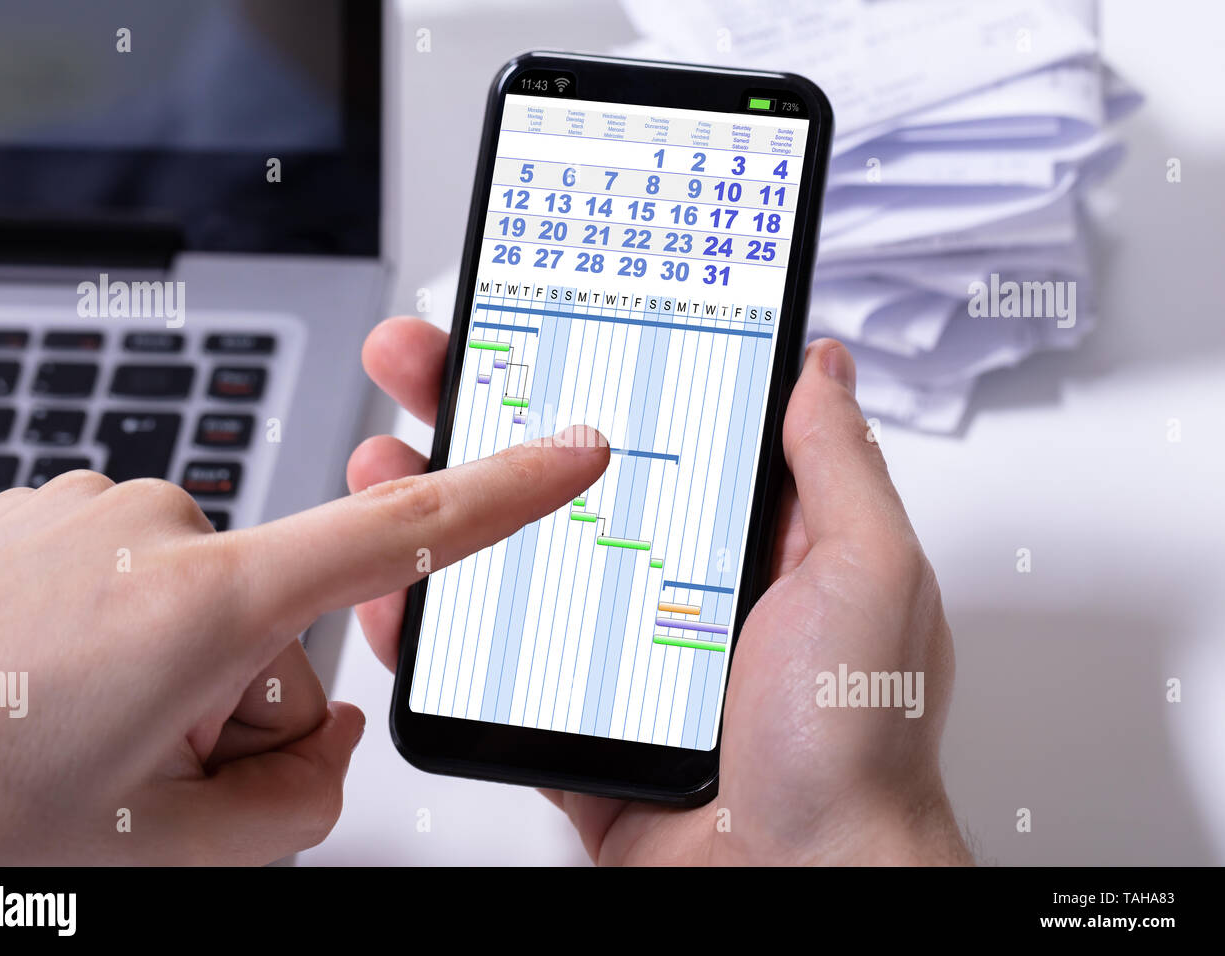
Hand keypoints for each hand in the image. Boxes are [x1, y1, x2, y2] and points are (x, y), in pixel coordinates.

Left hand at [0, 425, 607, 863]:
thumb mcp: (169, 850)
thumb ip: (301, 800)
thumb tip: (327, 737)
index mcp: (205, 603)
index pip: (398, 536)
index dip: (503, 493)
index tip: (570, 451)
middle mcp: (156, 526)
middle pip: (286, 620)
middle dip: (242, 699)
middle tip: (144, 763)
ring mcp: (93, 507)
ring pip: (206, 599)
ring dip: (174, 669)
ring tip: (75, 727)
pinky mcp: (49, 504)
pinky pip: (137, 568)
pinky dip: (118, 629)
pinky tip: (46, 678)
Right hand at [354, 317, 970, 865]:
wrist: (795, 884)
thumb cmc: (853, 746)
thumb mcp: (867, 574)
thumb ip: (837, 466)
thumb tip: (818, 366)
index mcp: (744, 539)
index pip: (650, 425)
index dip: (584, 366)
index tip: (527, 321)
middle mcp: (673, 582)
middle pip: (557, 478)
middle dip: (480, 413)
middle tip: (420, 364)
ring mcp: (612, 648)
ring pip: (507, 559)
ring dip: (436, 506)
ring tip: (385, 463)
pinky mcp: (569, 713)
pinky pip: (486, 663)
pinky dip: (431, 626)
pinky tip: (396, 586)